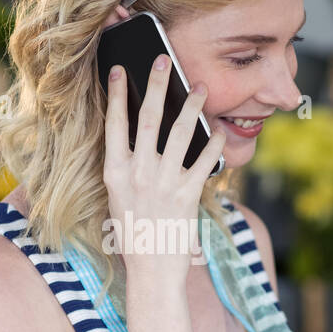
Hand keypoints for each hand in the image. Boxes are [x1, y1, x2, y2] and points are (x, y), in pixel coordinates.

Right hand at [102, 53, 225, 283]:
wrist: (152, 270)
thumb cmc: (134, 234)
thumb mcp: (118, 198)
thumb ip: (126, 168)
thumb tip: (138, 136)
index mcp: (114, 172)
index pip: (113, 124)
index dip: (116, 94)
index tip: (119, 70)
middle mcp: (138, 173)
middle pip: (149, 118)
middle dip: (157, 85)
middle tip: (164, 60)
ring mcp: (164, 182)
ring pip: (180, 132)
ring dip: (192, 106)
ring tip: (200, 87)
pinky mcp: (188, 194)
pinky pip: (205, 160)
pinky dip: (214, 142)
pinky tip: (219, 130)